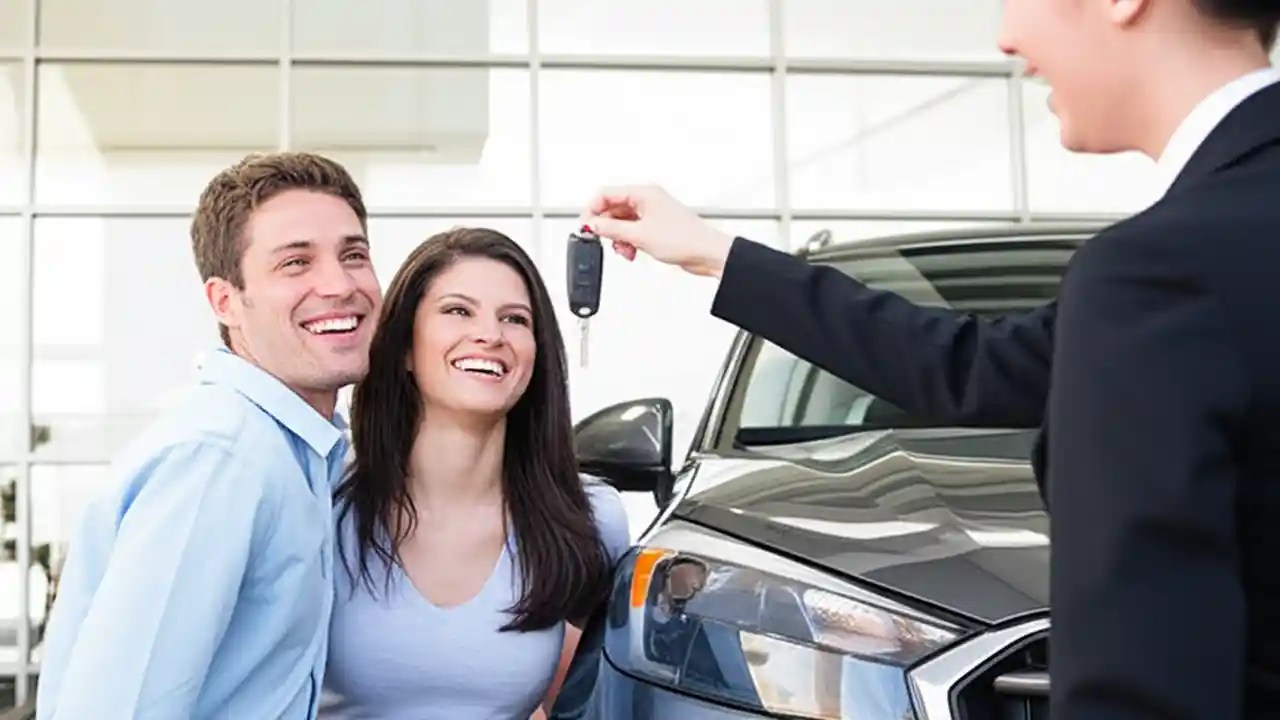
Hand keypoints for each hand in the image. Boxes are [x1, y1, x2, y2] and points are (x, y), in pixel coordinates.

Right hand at [579, 184, 733, 277]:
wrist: (706, 253)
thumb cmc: (684, 239)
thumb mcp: (639, 235)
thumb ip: (611, 229)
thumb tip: (592, 224)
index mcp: (644, 193)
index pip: (606, 194)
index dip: (592, 210)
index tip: (587, 226)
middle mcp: (647, 200)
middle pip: (612, 209)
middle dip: (606, 227)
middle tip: (605, 240)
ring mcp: (651, 214)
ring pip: (621, 222)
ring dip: (618, 237)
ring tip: (624, 249)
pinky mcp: (655, 227)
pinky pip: (632, 231)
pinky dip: (628, 241)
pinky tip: (632, 251)